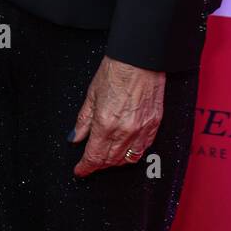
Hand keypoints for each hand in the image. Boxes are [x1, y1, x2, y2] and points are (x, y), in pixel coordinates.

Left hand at [70, 55, 164, 176]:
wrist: (140, 59)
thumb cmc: (115, 71)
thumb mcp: (91, 95)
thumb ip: (83, 121)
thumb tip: (75, 137)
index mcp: (105, 124)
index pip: (94, 157)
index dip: (85, 167)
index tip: (80, 171)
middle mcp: (125, 131)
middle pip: (110, 161)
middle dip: (98, 165)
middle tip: (90, 163)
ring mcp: (142, 130)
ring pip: (128, 159)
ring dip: (115, 162)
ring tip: (106, 158)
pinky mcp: (154, 125)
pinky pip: (144, 149)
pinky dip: (133, 154)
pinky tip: (126, 150)